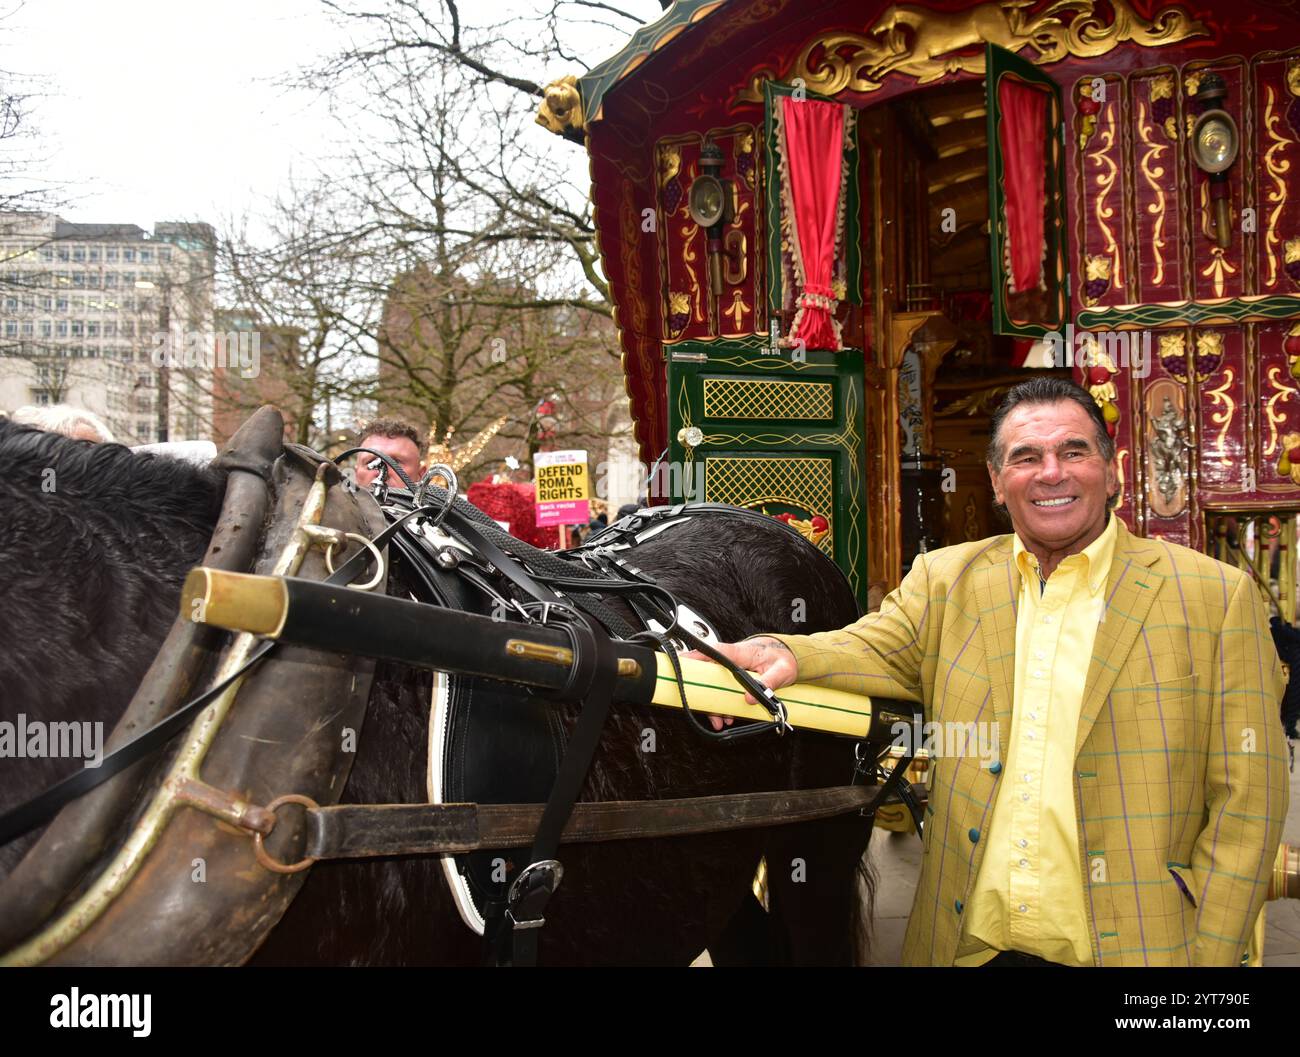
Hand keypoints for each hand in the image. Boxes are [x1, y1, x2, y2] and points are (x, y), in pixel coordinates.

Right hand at [683, 636, 799, 731]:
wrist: (789, 656)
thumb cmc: (784, 657)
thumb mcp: (783, 670)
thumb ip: (769, 683)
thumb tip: (751, 698)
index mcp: (740, 652)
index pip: (714, 651)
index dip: (697, 656)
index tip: (683, 662)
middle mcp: (731, 659)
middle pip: (708, 674)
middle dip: (703, 693)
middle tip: (708, 711)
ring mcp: (730, 669)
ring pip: (712, 686)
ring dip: (713, 704)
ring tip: (720, 720)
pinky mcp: (732, 678)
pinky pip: (721, 691)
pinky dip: (721, 705)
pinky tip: (726, 716)